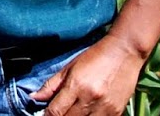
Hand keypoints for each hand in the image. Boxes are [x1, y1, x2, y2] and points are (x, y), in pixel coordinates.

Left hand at [29, 35, 146, 115]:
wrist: (124, 51)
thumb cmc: (96, 56)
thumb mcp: (70, 67)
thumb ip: (51, 85)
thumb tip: (34, 97)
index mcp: (76, 85)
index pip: (56, 111)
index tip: (43, 115)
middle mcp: (90, 99)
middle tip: (58, 112)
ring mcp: (105, 108)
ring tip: (72, 111)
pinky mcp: (117, 112)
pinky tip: (86, 113)